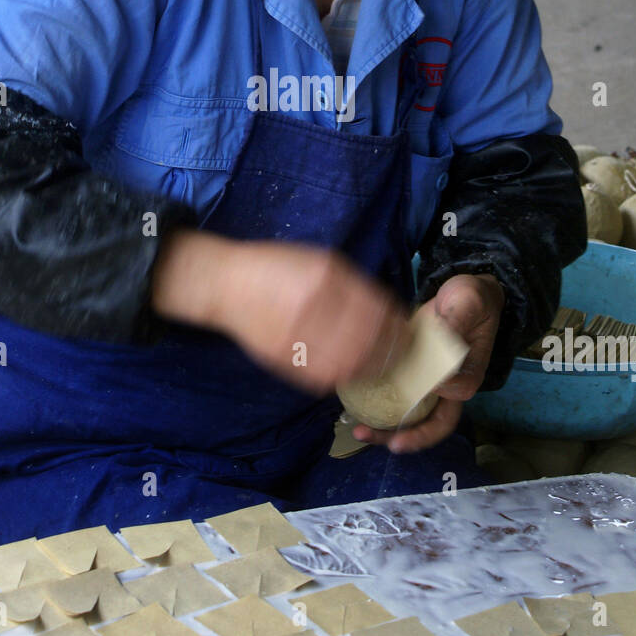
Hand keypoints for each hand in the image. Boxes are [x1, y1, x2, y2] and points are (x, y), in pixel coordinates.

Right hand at [151, 230, 413, 396]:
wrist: (228, 285)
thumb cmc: (277, 267)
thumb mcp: (320, 260)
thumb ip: (353, 284)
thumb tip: (388, 309)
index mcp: (325, 278)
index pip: (376, 310)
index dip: (397, 325)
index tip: (408, 330)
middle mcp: (312, 307)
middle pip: (367, 340)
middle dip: (391, 350)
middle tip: (402, 353)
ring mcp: (296, 336)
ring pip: (348, 363)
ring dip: (371, 367)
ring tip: (382, 365)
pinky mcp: (283, 358)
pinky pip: (323, 375)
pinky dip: (344, 376)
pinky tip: (353, 369)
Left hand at [352, 272, 505, 452]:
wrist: (463, 291)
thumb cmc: (470, 298)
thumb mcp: (467, 304)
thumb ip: (455, 325)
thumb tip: (440, 360)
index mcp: (465, 379)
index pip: (446, 407)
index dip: (424, 417)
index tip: (404, 404)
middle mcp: (449, 389)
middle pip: (429, 425)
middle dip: (404, 438)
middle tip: (375, 439)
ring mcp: (430, 385)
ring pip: (410, 417)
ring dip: (385, 430)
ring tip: (358, 431)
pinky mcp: (413, 374)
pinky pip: (396, 398)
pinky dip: (377, 407)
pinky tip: (354, 407)